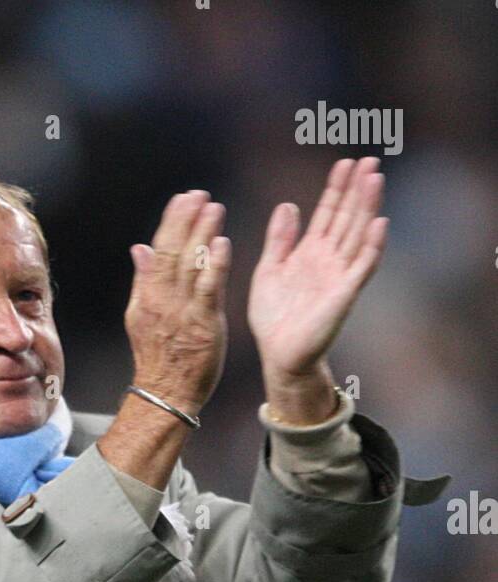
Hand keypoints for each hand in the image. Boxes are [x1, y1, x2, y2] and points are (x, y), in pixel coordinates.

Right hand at [123, 190, 230, 414]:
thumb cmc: (159, 359)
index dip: (171, 221)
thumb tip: (140, 248)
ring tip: (214, 208)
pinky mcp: (203, 325)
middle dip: (186, 219)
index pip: (159, 249)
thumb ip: (144, 281)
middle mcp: (163, 300)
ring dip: (203, 233)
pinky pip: (209, 290)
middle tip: (200, 194)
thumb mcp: (140, 317)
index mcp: (148, 296)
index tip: (182, 198)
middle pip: (173, 251)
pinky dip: (215, 265)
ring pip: (191, 265)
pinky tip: (223, 243)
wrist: (166, 394)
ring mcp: (182, 312)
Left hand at [249, 157, 387, 385]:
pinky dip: (372, 246)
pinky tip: (379, 223)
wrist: (278, 355)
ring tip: (375, 178)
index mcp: (310, 253)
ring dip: (368, 207)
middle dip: (358, 190)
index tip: (345, 163)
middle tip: (369, 160)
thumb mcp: (268, 271)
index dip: (336, 189)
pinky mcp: (344, 295)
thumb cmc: (273, 319)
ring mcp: (339, 276)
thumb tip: (288, 205)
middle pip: (347, 217)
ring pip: (358, 234)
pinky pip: (362, 267)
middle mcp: (329, 261)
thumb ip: (279, 240)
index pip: (328, 213)